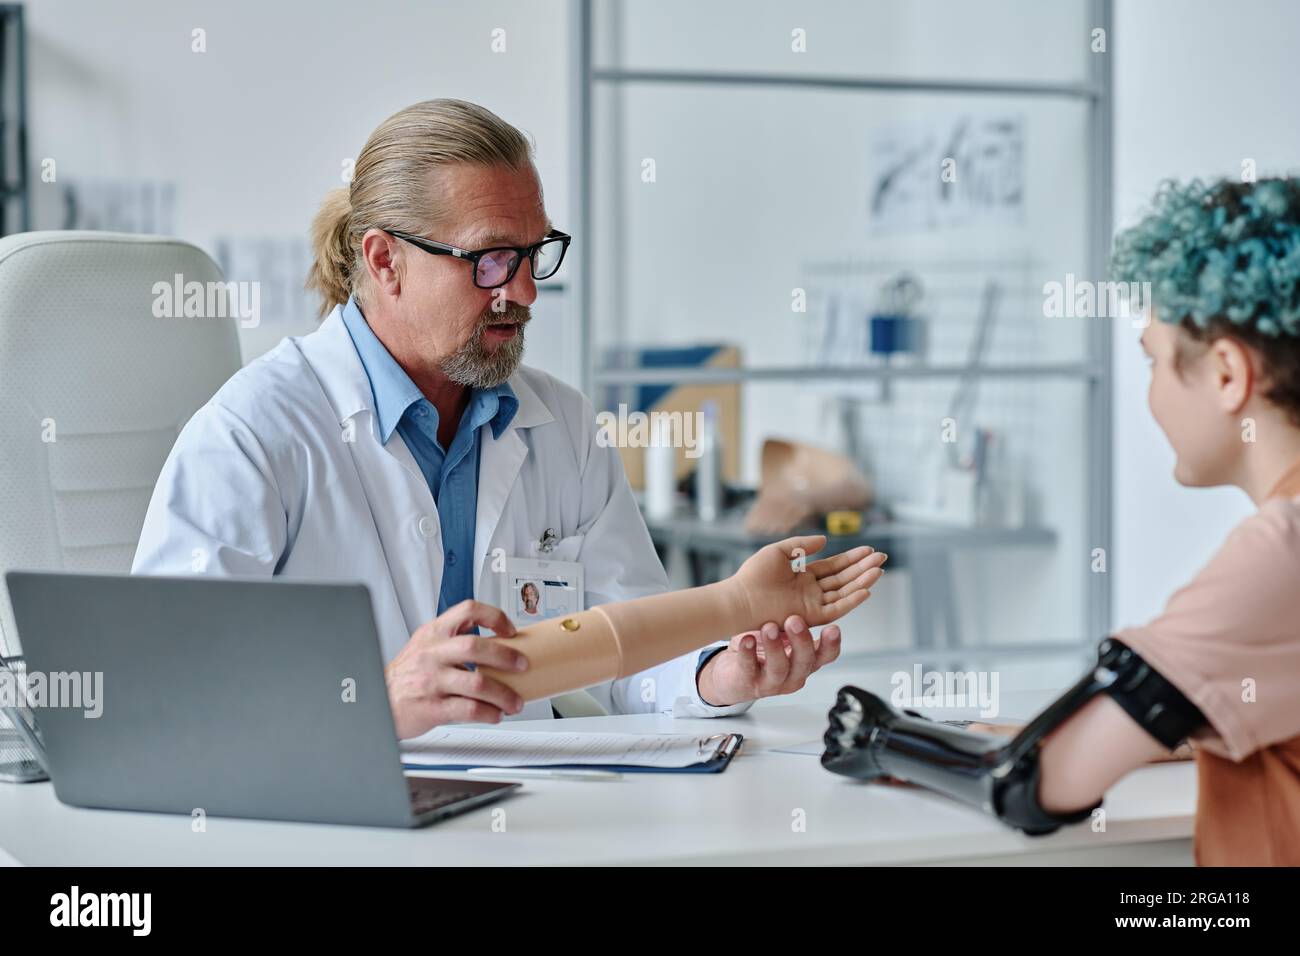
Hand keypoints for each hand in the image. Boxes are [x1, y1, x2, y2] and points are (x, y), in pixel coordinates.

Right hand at [384, 600, 529, 738]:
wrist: (379, 700)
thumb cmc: (407, 674)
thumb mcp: (425, 645)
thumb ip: (454, 640)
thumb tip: (498, 645)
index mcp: (434, 633)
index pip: (468, 610)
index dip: (494, 616)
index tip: (509, 630)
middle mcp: (433, 653)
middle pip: (476, 646)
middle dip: (506, 656)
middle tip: (522, 665)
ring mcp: (432, 680)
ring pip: (477, 682)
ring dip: (504, 694)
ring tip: (514, 701)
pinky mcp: (433, 707)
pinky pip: (469, 709)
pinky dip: (489, 713)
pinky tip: (494, 714)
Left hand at [697, 614, 841, 706]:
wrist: (734, 672)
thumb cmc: (762, 649)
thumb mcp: (783, 633)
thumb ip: (795, 618)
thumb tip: (805, 584)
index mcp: (806, 659)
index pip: (826, 655)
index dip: (831, 644)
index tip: (833, 628)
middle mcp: (794, 673)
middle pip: (805, 661)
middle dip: (802, 641)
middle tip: (795, 620)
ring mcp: (772, 681)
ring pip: (779, 667)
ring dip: (775, 647)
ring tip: (768, 627)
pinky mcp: (748, 682)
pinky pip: (749, 668)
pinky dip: (748, 653)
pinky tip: (746, 639)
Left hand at [733, 534, 886, 628]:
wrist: (740, 598)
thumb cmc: (753, 575)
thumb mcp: (779, 551)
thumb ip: (802, 544)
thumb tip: (825, 540)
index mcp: (803, 577)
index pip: (834, 567)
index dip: (851, 558)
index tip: (868, 550)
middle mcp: (811, 592)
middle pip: (843, 578)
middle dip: (863, 568)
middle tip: (882, 557)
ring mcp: (812, 605)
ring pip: (843, 592)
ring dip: (862, 581)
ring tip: (878, 570)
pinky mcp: (810, 617)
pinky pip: (835, 609)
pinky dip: (851, 600)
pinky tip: (865, 590)